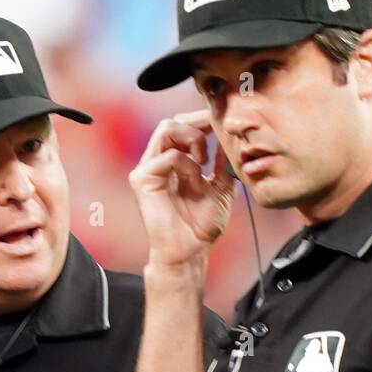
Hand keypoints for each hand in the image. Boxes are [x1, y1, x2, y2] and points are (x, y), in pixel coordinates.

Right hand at [128, 110, 235, 272]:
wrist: (190, 251)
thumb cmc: (201, 226)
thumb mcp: (221, 187)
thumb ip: (222, 162)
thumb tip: (229, 138)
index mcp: (173, 163)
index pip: (182, 127)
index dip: (201, 120)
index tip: (220, 124)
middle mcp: (158, 162)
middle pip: (172, 121)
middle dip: (198, 123)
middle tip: (214, 138)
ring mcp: (148, 169)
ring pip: (166, 129)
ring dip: (192, 138)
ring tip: (204, 160)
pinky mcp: (142, 179)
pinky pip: (166, 156)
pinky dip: (186, 164)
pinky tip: (195, 179)